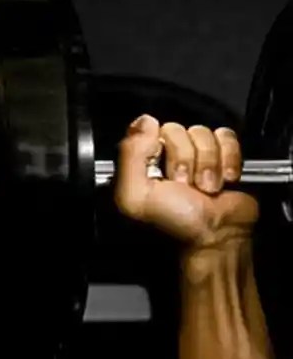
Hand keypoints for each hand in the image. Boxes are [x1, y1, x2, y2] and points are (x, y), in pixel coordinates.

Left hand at [115, 115, 257, 248]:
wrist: (217, 236)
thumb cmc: (175, 223)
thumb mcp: (136, 195)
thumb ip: (130, 156)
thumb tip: (143, 122)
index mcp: (140, 164)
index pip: (147, 130)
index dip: (159, 149)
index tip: (162, 172)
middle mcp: (165, 157)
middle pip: (177, 130)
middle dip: (185, 160)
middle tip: (184, 185)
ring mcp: (196, 155)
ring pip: (202, 133)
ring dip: (207, 164)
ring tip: (204, 188)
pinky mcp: (223, 155)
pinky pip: (226, 137)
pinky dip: (228, 160)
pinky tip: (223, 181)